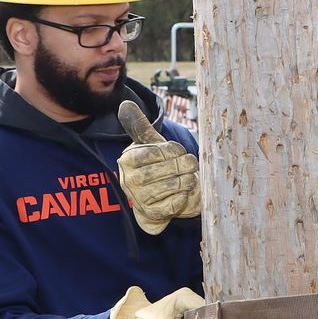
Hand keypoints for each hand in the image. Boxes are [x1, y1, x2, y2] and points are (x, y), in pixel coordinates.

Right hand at [117, 100, 200, 235]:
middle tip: (193, 163)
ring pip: (170, 187)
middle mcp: (129, 180)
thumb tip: (125, 104)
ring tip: (191, 176)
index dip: (173, 150)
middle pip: (164, 169)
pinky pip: (173, 204)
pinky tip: (185, 192)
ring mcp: (139, 199)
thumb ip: (140, 127)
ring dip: (186, 180)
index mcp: (128, 160)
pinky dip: (183, 197)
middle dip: (183, 165)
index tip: (180, 150)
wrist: (158, 200)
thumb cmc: (156, 167)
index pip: (154, 152)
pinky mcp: (151, 214)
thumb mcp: (150, 146)